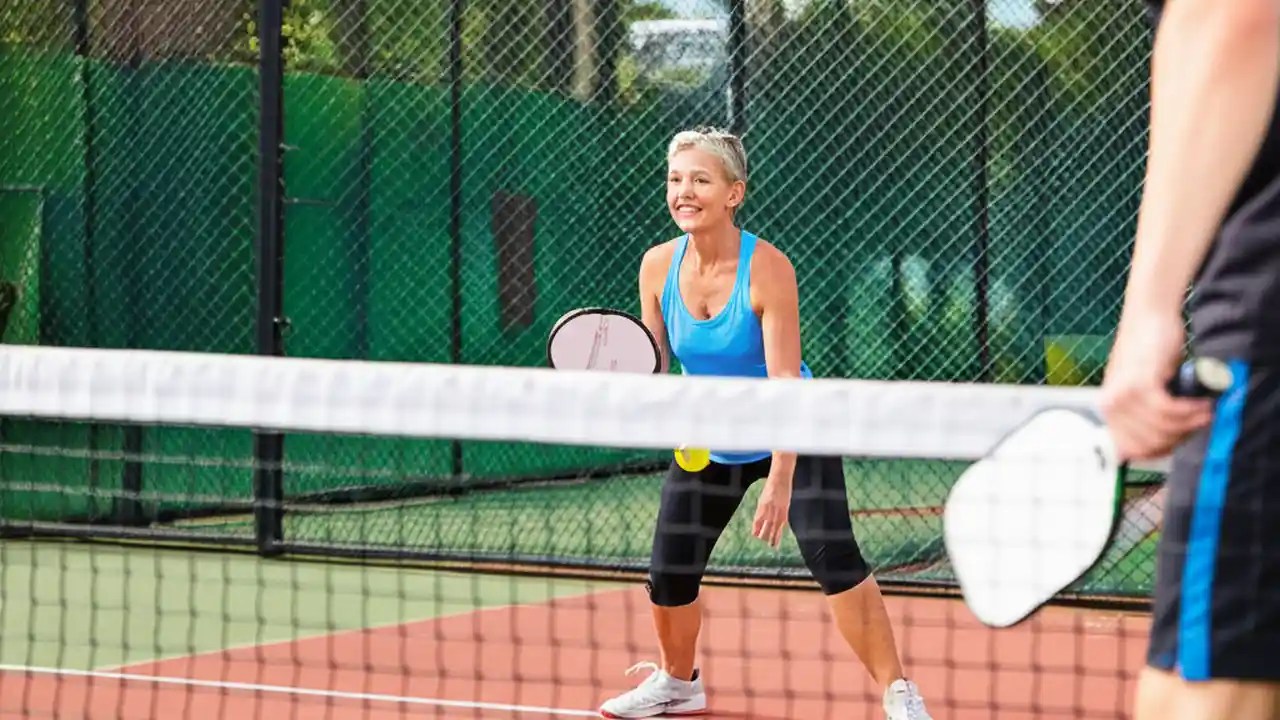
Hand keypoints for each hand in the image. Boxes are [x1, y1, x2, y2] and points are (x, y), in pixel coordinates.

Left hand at [752, 475, 790, 547]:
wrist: (780, 476)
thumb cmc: (772, 485)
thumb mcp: (764, 496)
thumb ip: (763, 507)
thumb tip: (761, 519)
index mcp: (761, 504)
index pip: (757, 519)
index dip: (756, 528)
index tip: (754, 536)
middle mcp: (768, 507)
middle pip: (765, 524)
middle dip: (764, 534)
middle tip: (762, 545)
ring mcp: (777, 507)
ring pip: (774, 524)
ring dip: (773, 535)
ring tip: (772, 545)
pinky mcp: (785, 507)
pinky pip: (782, 520)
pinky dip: (780, 528)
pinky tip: (779, 534)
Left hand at [1099, 309, 1214, 460]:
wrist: (1148, 316)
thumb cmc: (1149, 350)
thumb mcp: (1141, 388)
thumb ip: (1145, 414)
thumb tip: (1164, 443)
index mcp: (1108, 410)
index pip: (1135, 451)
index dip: (1164, 449)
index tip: (1183, 439)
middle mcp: (1111, 405)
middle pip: (1152, 443)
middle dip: (1181, 437)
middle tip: (1199, 423)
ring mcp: (1124, 395)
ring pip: (1163, 428)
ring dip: (1190, 423)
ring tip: (1205, 412)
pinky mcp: (1141, 383)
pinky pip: (1169, 411)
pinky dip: (1190, 411)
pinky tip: (1202, 404)